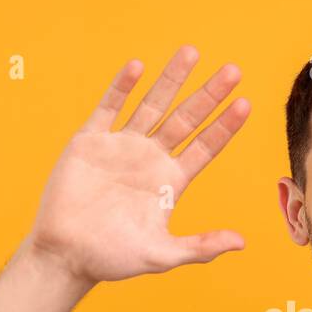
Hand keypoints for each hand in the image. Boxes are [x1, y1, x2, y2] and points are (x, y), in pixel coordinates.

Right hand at [27, 44, 250, 284]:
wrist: (66, 255)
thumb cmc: (113, 259)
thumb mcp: (163, 255)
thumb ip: (201, 247)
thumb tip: (241, 243)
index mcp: (170, 181)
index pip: (205, 146)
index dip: (224, 126)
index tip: (245, 104)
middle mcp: (150, 158)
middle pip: (185, 119)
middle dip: (208, 94)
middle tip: (233, 70)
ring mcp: (120, 146)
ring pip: (151, 104)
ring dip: (170, 79)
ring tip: (191, 53)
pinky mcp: (89, 142)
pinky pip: (108, 108)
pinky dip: (121, 88)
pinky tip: (137, 66)